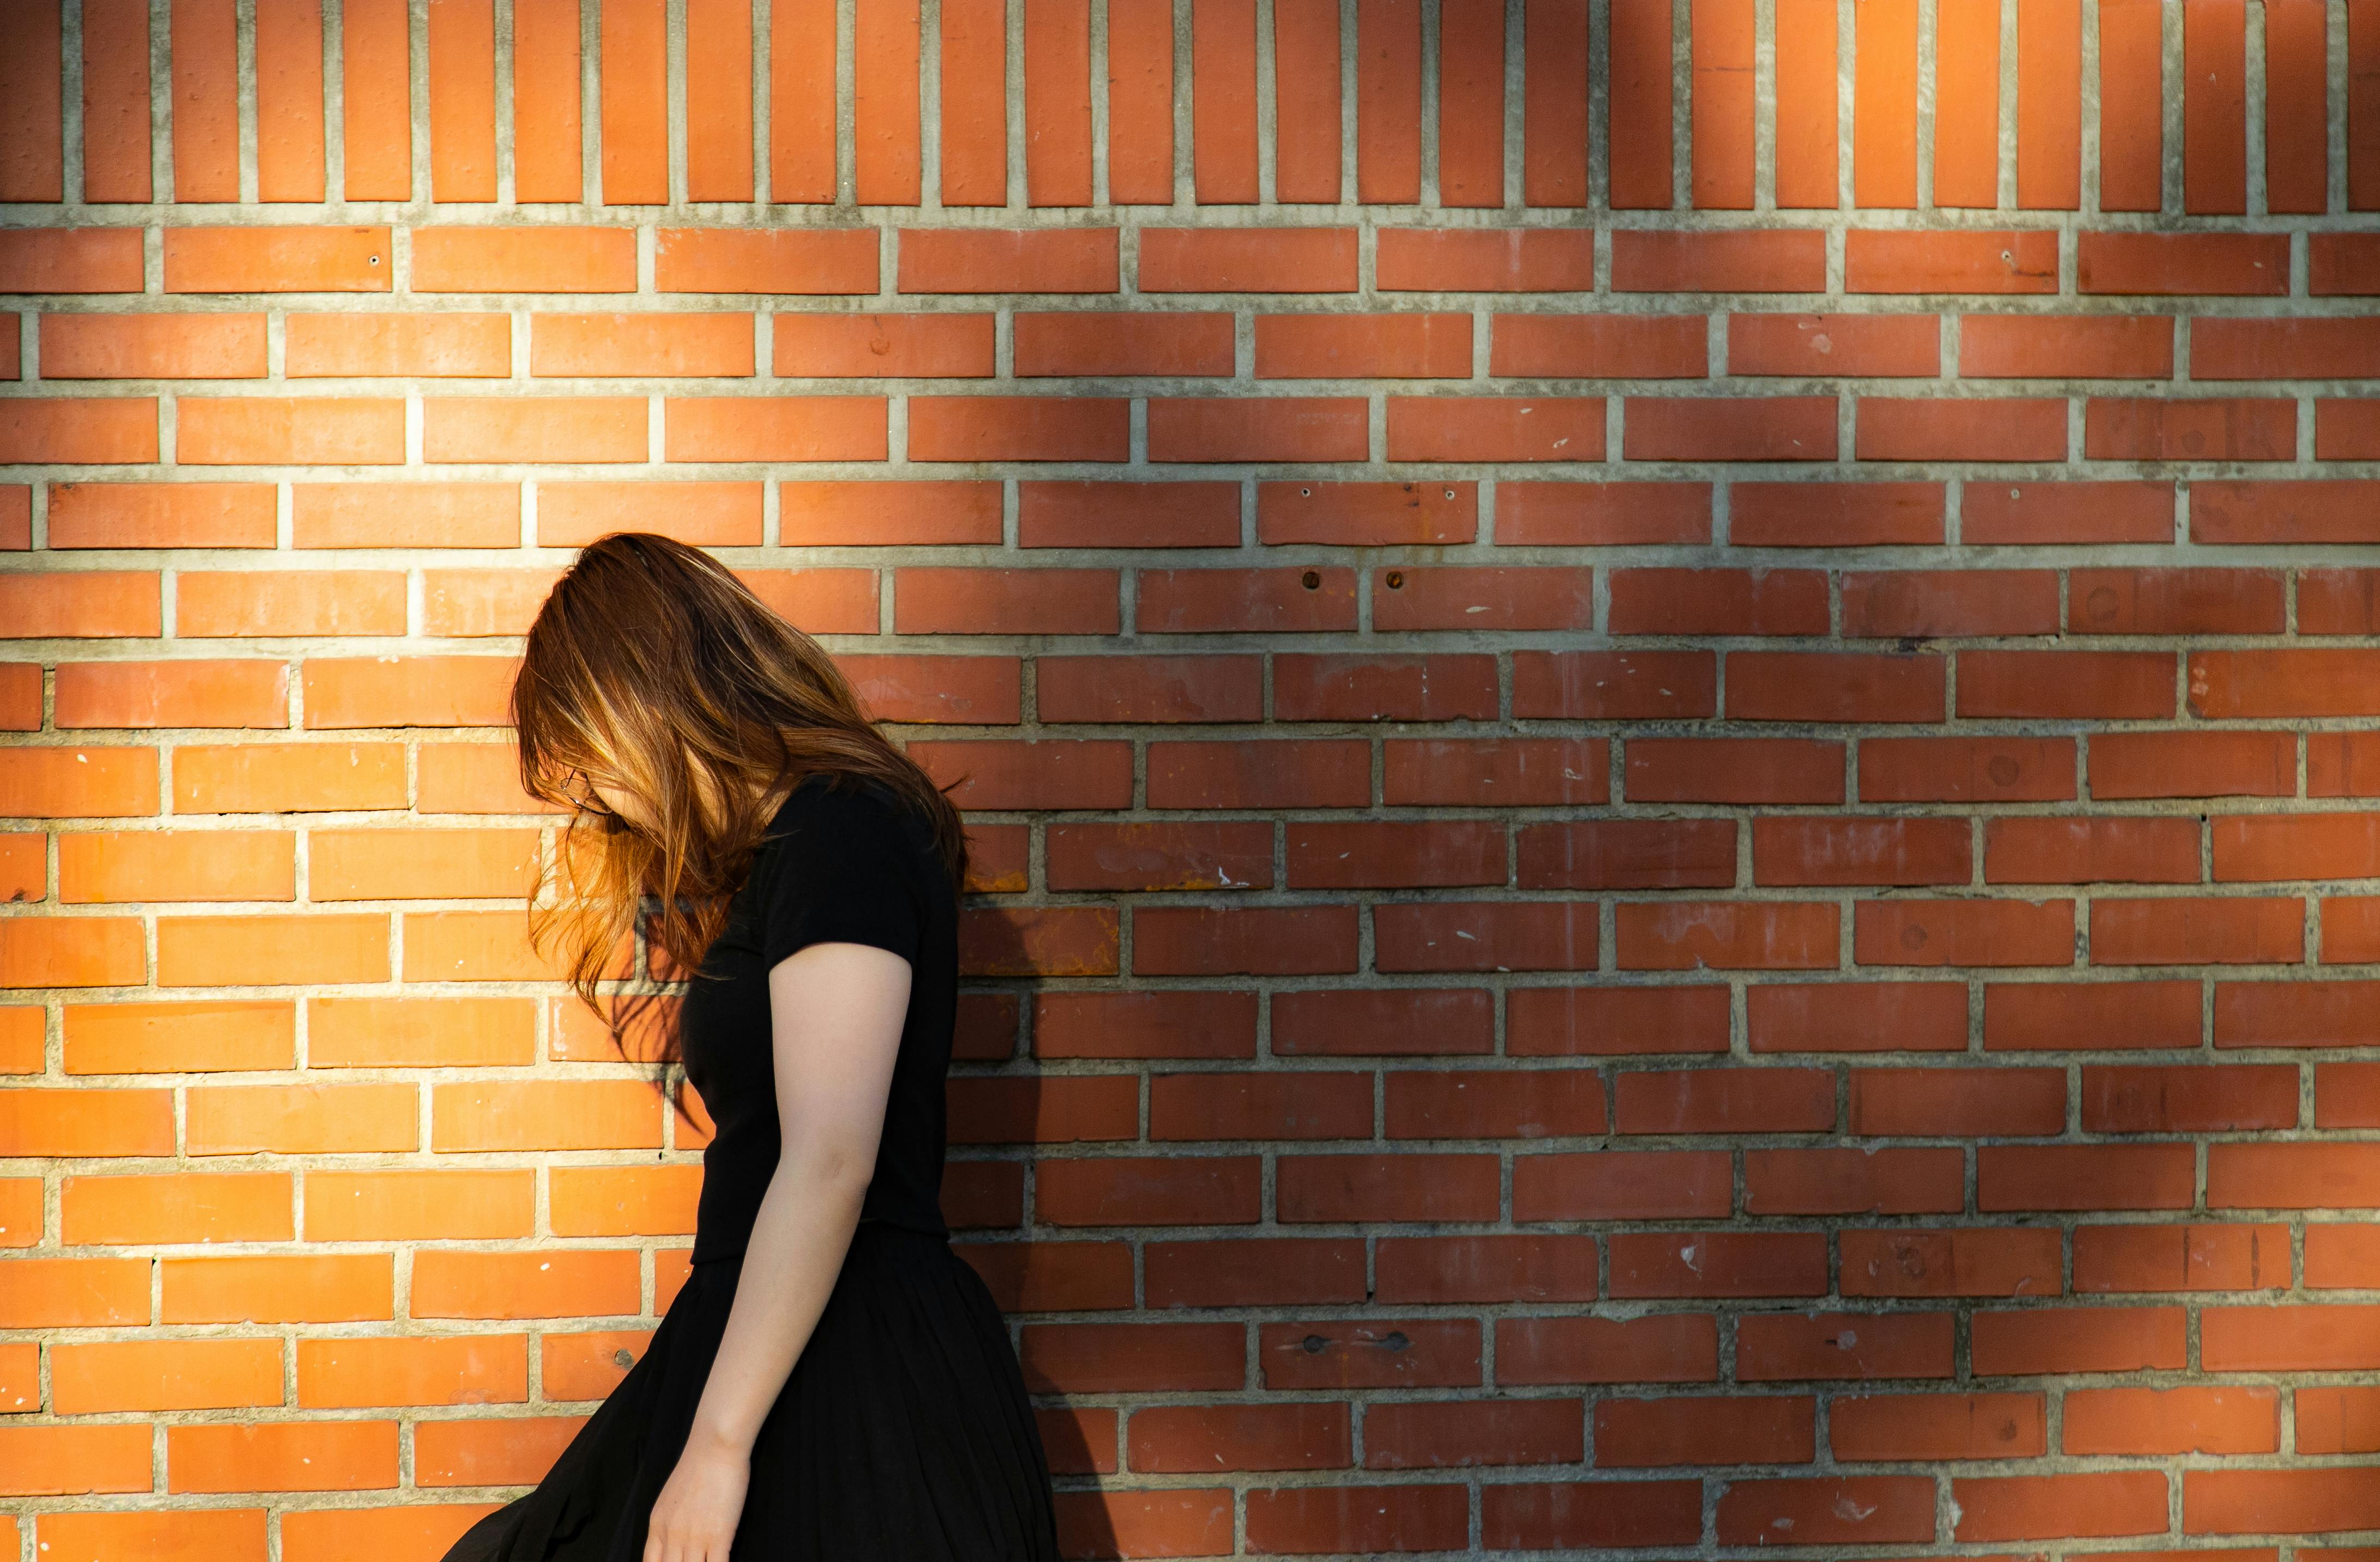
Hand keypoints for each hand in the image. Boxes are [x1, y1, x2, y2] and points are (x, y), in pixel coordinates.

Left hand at [641, 1434, 750, 1561]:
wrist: (714, 1446)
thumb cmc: (696, 1466)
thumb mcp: (670, 1498)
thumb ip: (669, 1522)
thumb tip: (675, 1541)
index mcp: (657, 1525)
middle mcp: (672, 1536)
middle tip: (692, 1559)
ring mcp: (695, 1538)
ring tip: (706, 1560)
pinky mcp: (719, 1536)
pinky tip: (722, 1560)